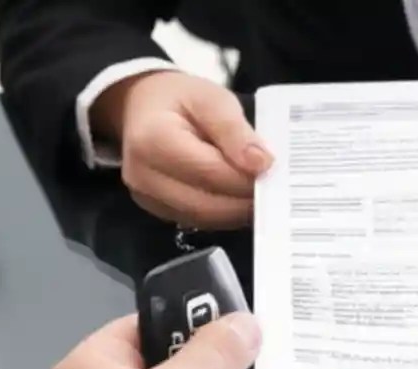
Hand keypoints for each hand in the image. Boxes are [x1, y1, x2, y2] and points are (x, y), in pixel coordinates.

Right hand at [92, 70, 271, 228]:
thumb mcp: (212, 99)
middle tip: (274, 189)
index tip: (274, 172)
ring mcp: (146, 197)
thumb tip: (261, 164)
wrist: (143, 106)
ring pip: (204, 218)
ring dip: (237, 211)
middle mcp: (143, 176)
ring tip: (260, 194)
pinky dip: (223, 214)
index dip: (246, 178)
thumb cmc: (180, 99)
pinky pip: (197, 220)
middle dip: (245, 200)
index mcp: (154, 141)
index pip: (211, 172)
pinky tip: (239, 199)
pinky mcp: (155, 209)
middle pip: (207, 204)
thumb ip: (235, 131)